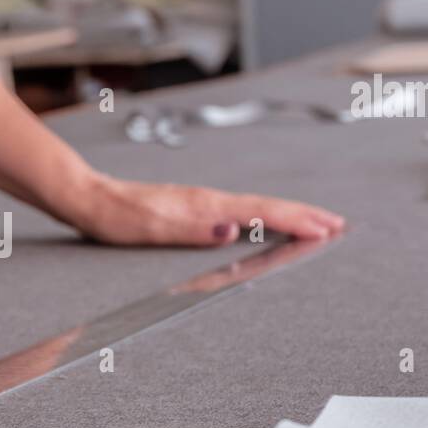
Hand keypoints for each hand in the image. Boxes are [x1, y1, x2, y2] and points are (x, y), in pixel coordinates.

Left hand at [71, 174, 344, 246]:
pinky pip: (240, 211)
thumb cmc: (115, 217)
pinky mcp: (192, 207)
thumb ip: (191, 230)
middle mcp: (207, 200)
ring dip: (288, 214)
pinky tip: (264, 222)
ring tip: (315, 223)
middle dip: (304, 215)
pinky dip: (263, 216)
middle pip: (266, 206)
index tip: (327, 229)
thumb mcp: (150, 228)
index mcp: (204, 205)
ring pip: (256, 207)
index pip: (261, 212)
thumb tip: (232, 230)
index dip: (296, 221)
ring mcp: (201, 202)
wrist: (88, 197)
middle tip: (339, 224)